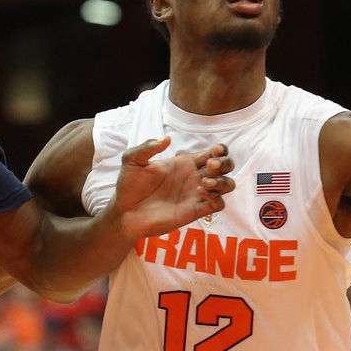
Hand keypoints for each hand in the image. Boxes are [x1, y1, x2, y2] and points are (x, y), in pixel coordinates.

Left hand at [110, 138, 234, 237]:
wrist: (124, 211)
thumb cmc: (129, 185)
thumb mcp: (133, 160)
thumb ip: (147, 147)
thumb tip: (167, 139)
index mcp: (185, 163)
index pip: (213, 153)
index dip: (220, 150)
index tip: (214, 151)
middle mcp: (194, 177)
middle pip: (225, 167)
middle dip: (224, 163)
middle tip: (210, 165)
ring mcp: (196, 195)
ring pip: (226, 185)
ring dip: (222, 181)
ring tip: (204, 182)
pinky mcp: (194, 211)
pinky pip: (218, 205)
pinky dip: (215, 198)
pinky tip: (200, 193)